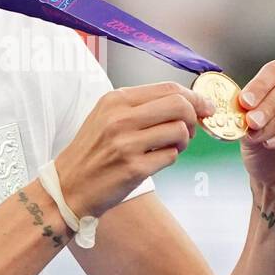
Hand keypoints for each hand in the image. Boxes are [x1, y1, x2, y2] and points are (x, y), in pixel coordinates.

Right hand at [55, 82, 214, 218]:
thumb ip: (141, 107)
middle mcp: (120, 118)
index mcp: (115, 100)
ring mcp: (127, 143)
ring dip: (183, 141)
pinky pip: (171, 156)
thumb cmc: (91, 152)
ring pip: (180, 131)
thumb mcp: (106, 117)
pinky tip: (155, 160)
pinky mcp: (134, 168)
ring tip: (170, 147)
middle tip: (190, 129)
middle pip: (180, 105)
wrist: (68, 187)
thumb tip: (187, 102)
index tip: (206, 107)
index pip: (168, 88)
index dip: (194, 96)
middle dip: (194, 117)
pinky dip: (170, 158)